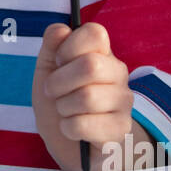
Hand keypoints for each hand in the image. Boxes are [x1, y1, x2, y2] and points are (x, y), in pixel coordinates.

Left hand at [32, 22, 134, 170]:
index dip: (69, 46)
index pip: (96, 33)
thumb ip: (51, 45)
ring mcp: (123, 103)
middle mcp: (119, 74)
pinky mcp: (120, 130)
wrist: (67, 141)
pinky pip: (84, 125)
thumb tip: (61, 29)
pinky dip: (68, 128)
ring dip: (63, 107)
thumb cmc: (59, 99)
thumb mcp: (47, 69)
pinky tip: (72, 129)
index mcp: (102, 54)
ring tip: (65, 111)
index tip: (59, 62)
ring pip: (87, 97)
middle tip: (54, 92)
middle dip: (59, 81)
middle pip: (90, 66)